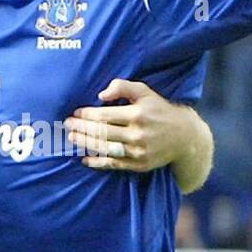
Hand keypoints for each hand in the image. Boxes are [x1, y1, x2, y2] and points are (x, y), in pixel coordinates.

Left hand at [65, 78, 200, 172]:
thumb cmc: (160, 110)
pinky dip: (98, 162)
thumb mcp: (145, 92)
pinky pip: (114, 164)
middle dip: (81, 128)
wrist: (185, 137)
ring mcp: (138, 151)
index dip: (87, 114)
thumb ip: (122, 86)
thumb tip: (101, 94)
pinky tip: (85, 159)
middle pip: (102, 132)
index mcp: (138, 114)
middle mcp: (138, 134)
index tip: (75, 113)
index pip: (105, 115)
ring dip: (85, 144)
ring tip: (72, 139)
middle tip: (67, 125)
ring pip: (105, 149)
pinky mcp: (140, 165)